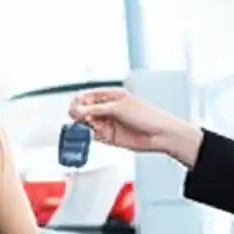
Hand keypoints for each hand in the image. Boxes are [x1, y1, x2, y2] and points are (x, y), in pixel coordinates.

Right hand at [68, 88, 202, 165]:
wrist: (159, 134)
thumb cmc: (147, 115)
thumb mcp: (118, 107)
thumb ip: (96, 109)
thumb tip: (78, 110)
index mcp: (111, 96)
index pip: (88, 97)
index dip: (79, 101)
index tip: (74, 107)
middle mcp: (107, 109)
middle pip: (84, 110)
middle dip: (79, 114)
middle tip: (79, 118)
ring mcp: (108, 123)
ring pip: (87, 123)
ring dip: (84, 125)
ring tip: (89, 126)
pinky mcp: (109, 136)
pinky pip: (93, 135)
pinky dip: (90, 135)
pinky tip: (93, 133)